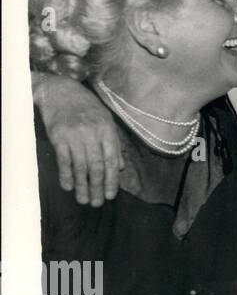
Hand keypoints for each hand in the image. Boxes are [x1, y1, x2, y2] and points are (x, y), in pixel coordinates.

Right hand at [35, 75, 123, 205]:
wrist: (61, 91)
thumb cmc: (86, 108)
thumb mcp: (106, 121)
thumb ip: (114, 144)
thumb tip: (120, 168)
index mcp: (107, 130)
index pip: (111, 160)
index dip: (111, 180)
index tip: (111, 195)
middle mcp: (93, 133)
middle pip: (97, 166)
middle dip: (97, 187)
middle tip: (96, 203)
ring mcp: (75, 135)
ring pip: (80, 166)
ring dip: (82, 185)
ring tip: (83, 200)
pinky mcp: (58, 136)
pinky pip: (64, 160)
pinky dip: (66, 175)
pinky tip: (68, 187)